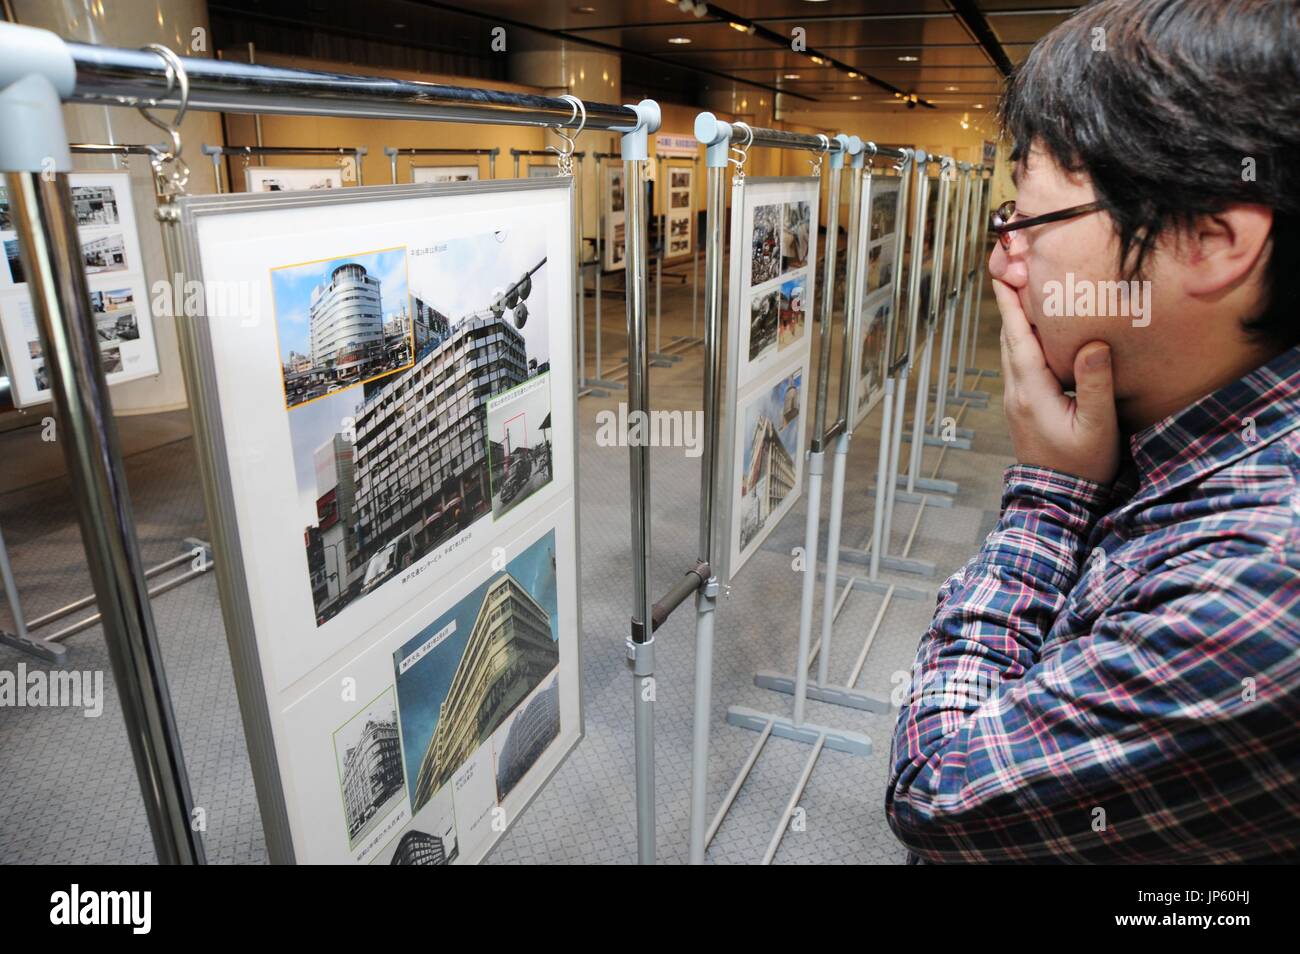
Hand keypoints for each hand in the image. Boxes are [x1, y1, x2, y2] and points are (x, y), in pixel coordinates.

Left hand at [994, 278, 1120, 484]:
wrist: (1058, 499)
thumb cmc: (1082, 465)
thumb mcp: (1097, 425)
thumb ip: (1095, 384)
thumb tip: (1092, 342)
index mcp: (1031, 390)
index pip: (1018, 337)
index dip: (1012, 303)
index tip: (1003, 272)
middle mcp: (1016, 391)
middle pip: (1010, 337)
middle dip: (1011, 302)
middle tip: (1014, 267)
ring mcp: (1016, 399)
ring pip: (1012, 349)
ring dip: (1016, 319)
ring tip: (1023, 289)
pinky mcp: (1023, 405)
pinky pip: (1019, 362)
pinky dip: (1023, 339)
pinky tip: (1037, 331)